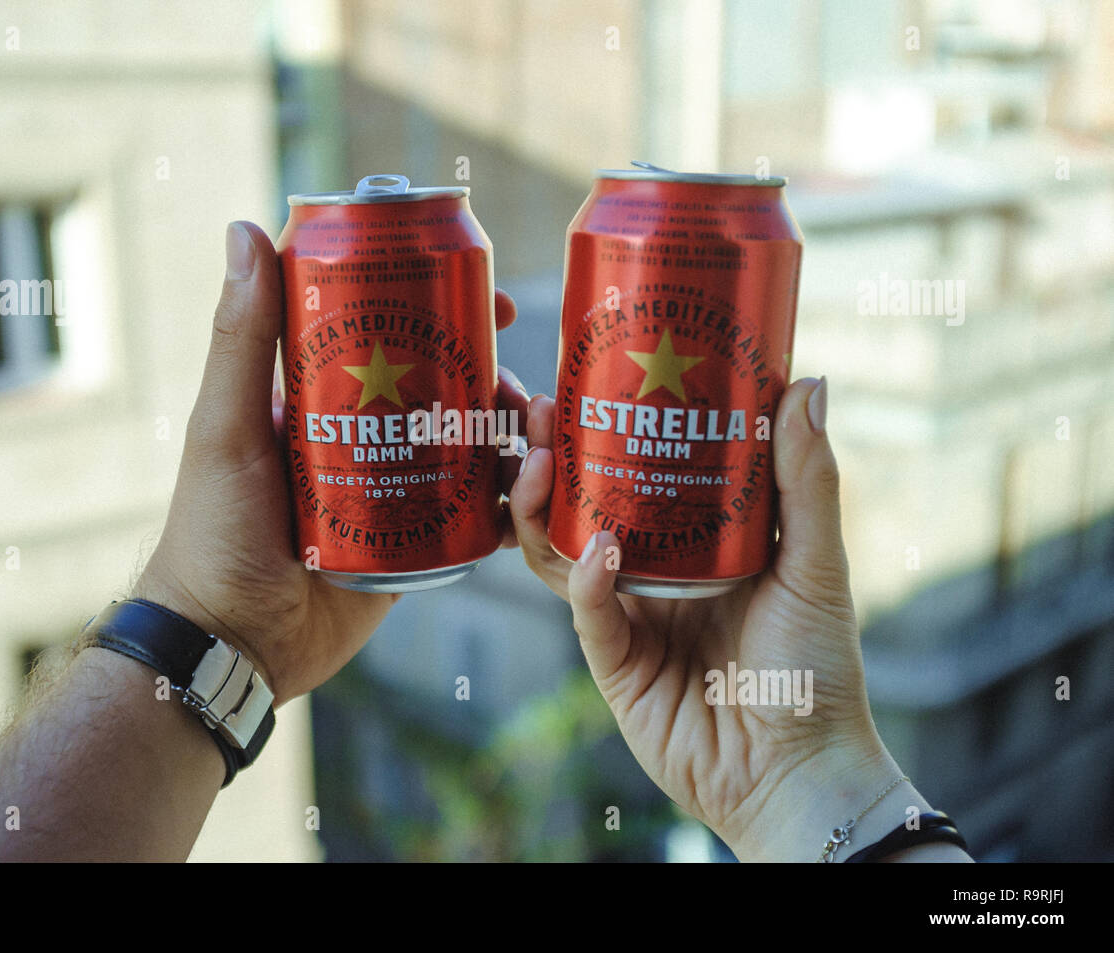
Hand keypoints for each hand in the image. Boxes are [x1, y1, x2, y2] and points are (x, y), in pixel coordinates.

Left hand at [134, 222, 526, 704]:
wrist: (229, 645)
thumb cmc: (214, 532)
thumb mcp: (228, 427)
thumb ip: (241, 338)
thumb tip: (246, 227)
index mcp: (323, 399)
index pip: (395, 333)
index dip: (447, 309)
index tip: (494, 297)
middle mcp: (364, 438)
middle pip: (446, 389)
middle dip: (493, 380)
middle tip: (521, 388)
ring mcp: (393, 494)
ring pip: (469, 450)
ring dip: (510, 439)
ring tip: (532, 440)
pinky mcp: (415, 549)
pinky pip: (473, 518)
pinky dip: (508, 505)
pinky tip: (534, 492)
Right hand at [510, 378, 922, 860]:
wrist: (800, 771)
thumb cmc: (818, 668)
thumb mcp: (817, 563)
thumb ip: (806, 481)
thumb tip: (805, 380)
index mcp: (697, 542)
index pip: (640, 471)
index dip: (607, 427)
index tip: (591, 374)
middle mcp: (655, 572)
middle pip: (586, 504)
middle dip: (554, 458)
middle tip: (541, 409)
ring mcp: (629, 616)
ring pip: (565, 553)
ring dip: (545, 509)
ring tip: (540, 464)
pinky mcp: (614, 663)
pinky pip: (587, 613)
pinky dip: (585, 580)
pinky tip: (596, 551)